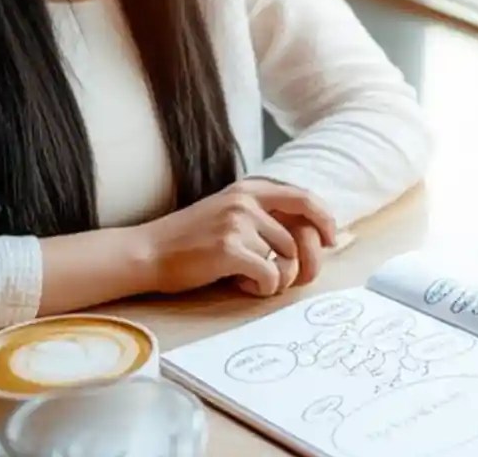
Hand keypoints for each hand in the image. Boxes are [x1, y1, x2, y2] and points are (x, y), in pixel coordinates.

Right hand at [137, 179, 336, 297]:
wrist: (147, 253)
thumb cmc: (189, 241)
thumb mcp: (228, 213)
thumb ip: (263, 217)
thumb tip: (311, 235)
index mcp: (249, 190)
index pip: (304, 198)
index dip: (324, 220)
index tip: (330, 240)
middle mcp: (246, 201)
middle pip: (298, 238)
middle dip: (299, 265)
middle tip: (284, 279)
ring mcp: (238, 222)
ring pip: (285, 260)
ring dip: (273, 277)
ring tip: (244, 277)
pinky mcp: (230, 248)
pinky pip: (270, 277)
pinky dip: (262, 288)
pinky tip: (240, 284)